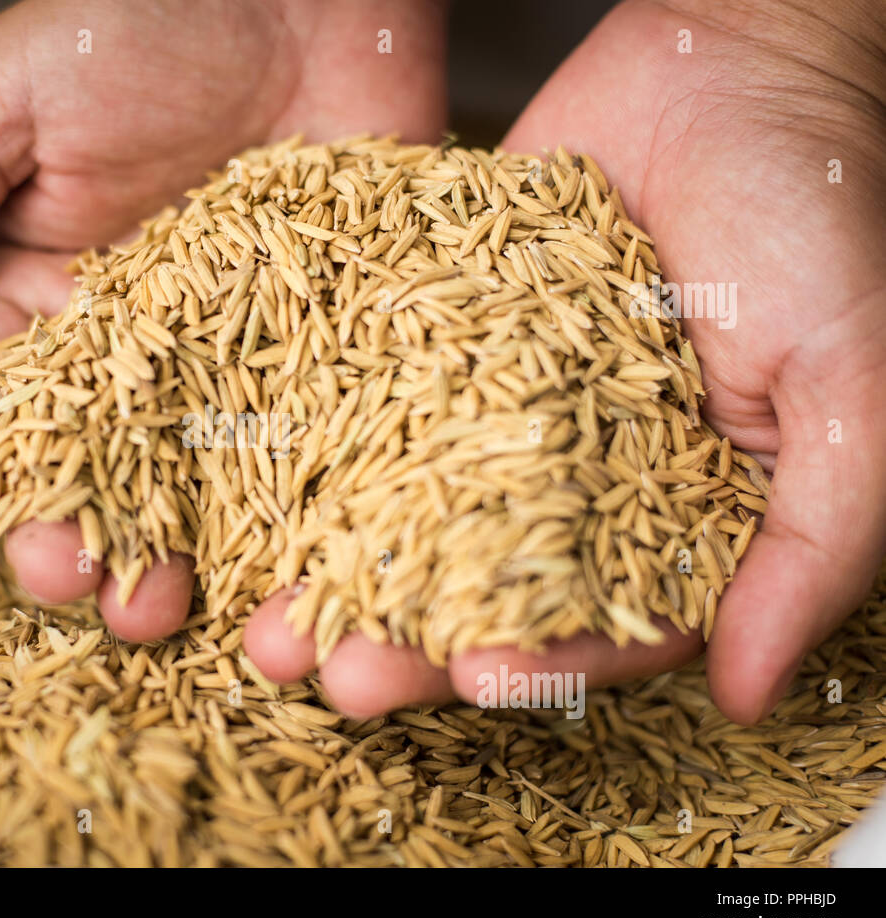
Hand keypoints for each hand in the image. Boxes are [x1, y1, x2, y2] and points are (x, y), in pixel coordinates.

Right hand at [0, 0, 448, 638]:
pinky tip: (267, 569)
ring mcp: (235, 356)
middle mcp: (137, 346)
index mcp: (42, 297)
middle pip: (94, 468)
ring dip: (169, 554)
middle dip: (72, 534)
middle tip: (69, 581)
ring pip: (193, 483)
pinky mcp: (327, 349)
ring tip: (156, 608)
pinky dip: (284, 514)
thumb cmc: (134, 17)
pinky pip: (304, 445)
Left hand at [244, 0, 885, 721]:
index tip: (479, 678)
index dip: (545, 663)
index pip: (604, 625)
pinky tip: (255, 488)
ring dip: (339, 568)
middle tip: (334, 673)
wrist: (729, 61)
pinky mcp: (432, 343)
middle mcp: (570, 478)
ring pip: (405, 512)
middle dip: (407, 640)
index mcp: (673, 515)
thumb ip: (817, 539)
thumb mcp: (855, 384)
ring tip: (268, 622)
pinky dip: (313, 446)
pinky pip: (365, 402)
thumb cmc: (820, 213)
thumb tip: (753, 691)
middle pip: (478, 589)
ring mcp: (491, 412)